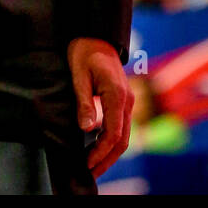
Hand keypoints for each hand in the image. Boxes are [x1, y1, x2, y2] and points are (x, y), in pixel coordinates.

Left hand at [67, 36, 133, 178]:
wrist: (96, 35)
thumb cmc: (85, 51)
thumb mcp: (79, 74)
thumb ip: (84, 101)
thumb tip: (87, 128)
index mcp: (117, 95)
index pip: (113, 133)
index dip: (100, 151)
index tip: (86, 162)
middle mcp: (127, 101)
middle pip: (122, 140)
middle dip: (107, 159)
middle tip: (89, 172)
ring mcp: (128, 102)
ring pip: (124, 136)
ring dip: (110, 153)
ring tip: (92, 166)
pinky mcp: (123, 102)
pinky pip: (121, 127)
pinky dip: (111, 142)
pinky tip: (97, 148)